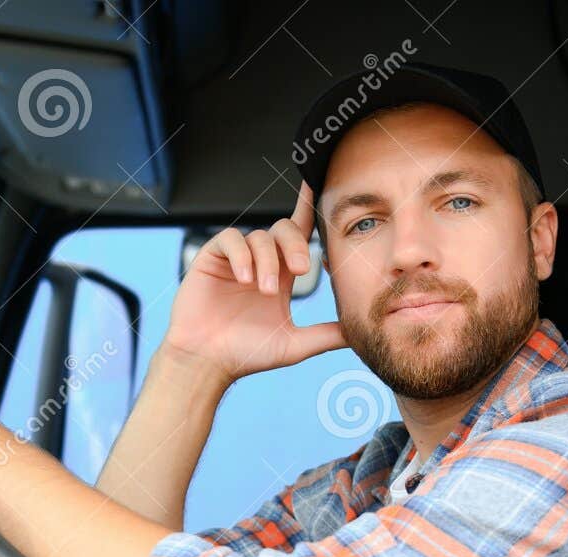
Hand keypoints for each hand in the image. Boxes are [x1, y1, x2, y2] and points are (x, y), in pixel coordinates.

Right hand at [161, 182, 345, 387]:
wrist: (207, 361)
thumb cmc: (245, 353)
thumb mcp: (294, 345)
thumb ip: (326, 335)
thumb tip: (360, 331)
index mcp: (281, 274)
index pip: (300, 234)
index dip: (309, 207)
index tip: (318, 185)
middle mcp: (260, 261)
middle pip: (284, 229)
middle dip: (296, 245)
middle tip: (300, 270)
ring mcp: (236, 258)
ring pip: (259, 237)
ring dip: (267, 261)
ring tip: (264, 290)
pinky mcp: (212, 257)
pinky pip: (231, 239)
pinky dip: (241, 255)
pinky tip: (244, 278)